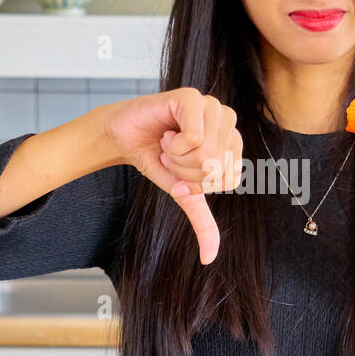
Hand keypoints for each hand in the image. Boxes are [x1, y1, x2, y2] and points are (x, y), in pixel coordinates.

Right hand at [106, 88, 242, 264]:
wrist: (122, 138)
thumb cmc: (155, 158)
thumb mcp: (182, 193)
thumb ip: (202, 220)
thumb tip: (209, 258)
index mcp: (232, 142)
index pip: (228, 180)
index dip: (198, 182)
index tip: (181, 167)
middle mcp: (227, 121)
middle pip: (217, 168)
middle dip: (185, 170)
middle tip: (171, 154)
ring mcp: (212, 106)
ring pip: (207, 155)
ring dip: (177, 158)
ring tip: (168, 143)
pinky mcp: (192, 97)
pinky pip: (195, 138)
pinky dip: (173, 145)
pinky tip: (165, 134)